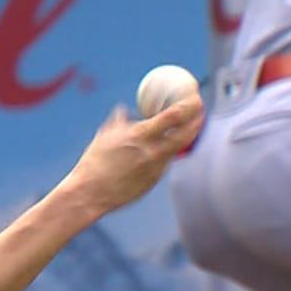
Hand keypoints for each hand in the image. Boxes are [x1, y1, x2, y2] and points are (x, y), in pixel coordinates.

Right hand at [61, 95, 203, 215]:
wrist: (90, 193)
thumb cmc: (94, 162)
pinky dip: (164, 154)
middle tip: (200, 111)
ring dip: (185, 136)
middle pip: (185, 134)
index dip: (188, 105)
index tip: (195, 97)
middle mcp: (152, 152)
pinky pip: (163, 163)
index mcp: (140, 135)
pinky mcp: (153, 181)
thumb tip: (125, 110)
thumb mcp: (105, 135)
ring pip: (176, 149)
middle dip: (197, 120)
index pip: (174, 115)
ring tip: (188, 127)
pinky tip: (160, 150)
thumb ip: (120, 120)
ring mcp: (155, 168)